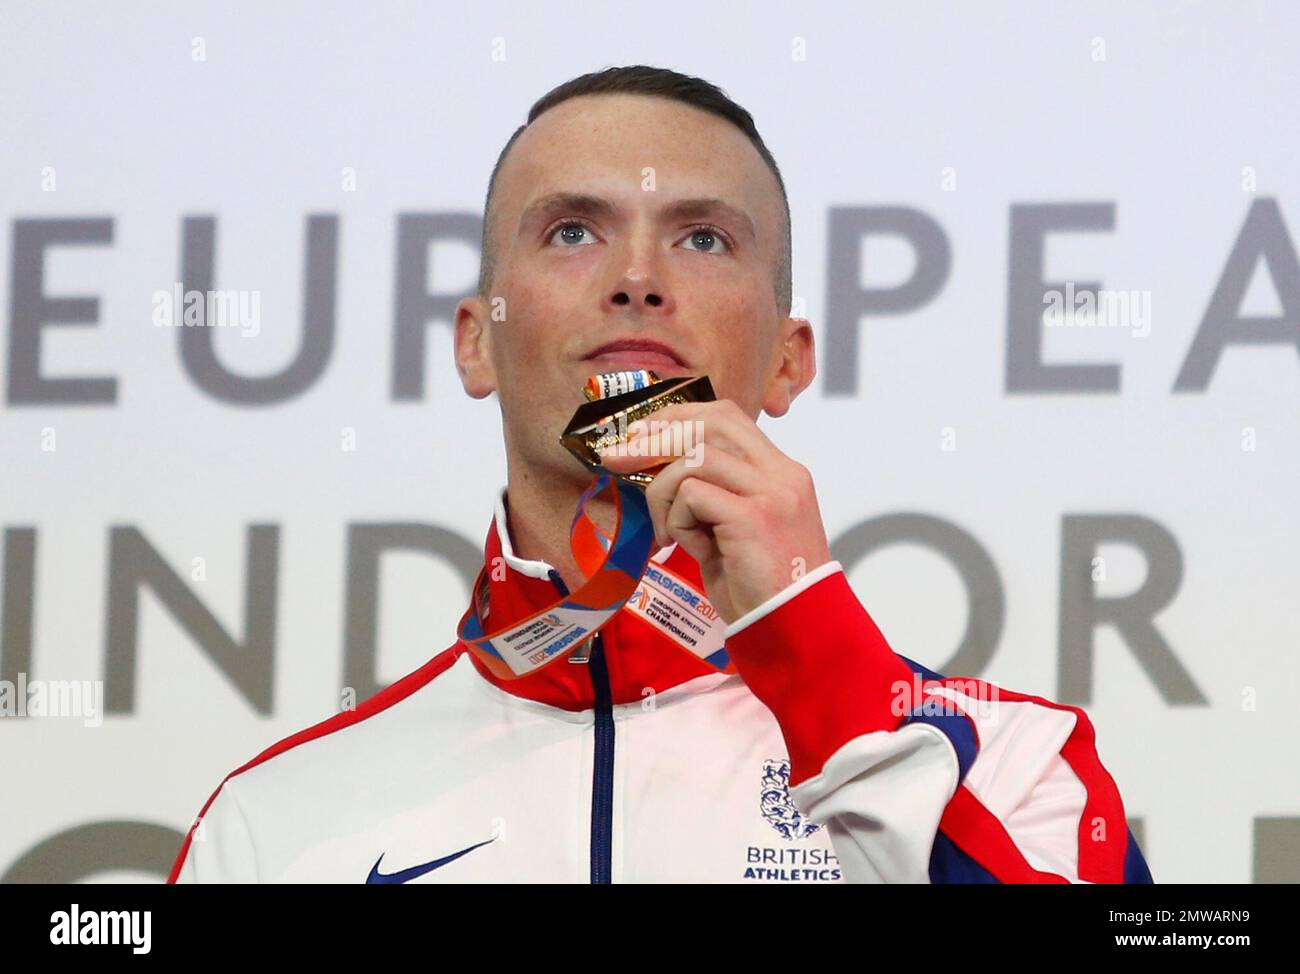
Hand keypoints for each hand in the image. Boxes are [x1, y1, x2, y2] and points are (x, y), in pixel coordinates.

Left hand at [597, 399, 832, 623]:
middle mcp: (781, 473)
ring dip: (663, 493)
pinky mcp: (752, 517)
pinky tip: (689, 548)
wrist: (795, 628)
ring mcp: (770, 492)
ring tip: (668, 532)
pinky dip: (677, 521)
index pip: (726, 417)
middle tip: (618, 458)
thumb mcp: (738, 528)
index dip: (678, 417)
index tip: (642, 434)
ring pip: (694, 458)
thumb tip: (655, 465)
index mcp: (781, 472)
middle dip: (655, 438)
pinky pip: (692, 496)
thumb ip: (713, 493)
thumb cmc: (760, 586)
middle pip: (708, 424)